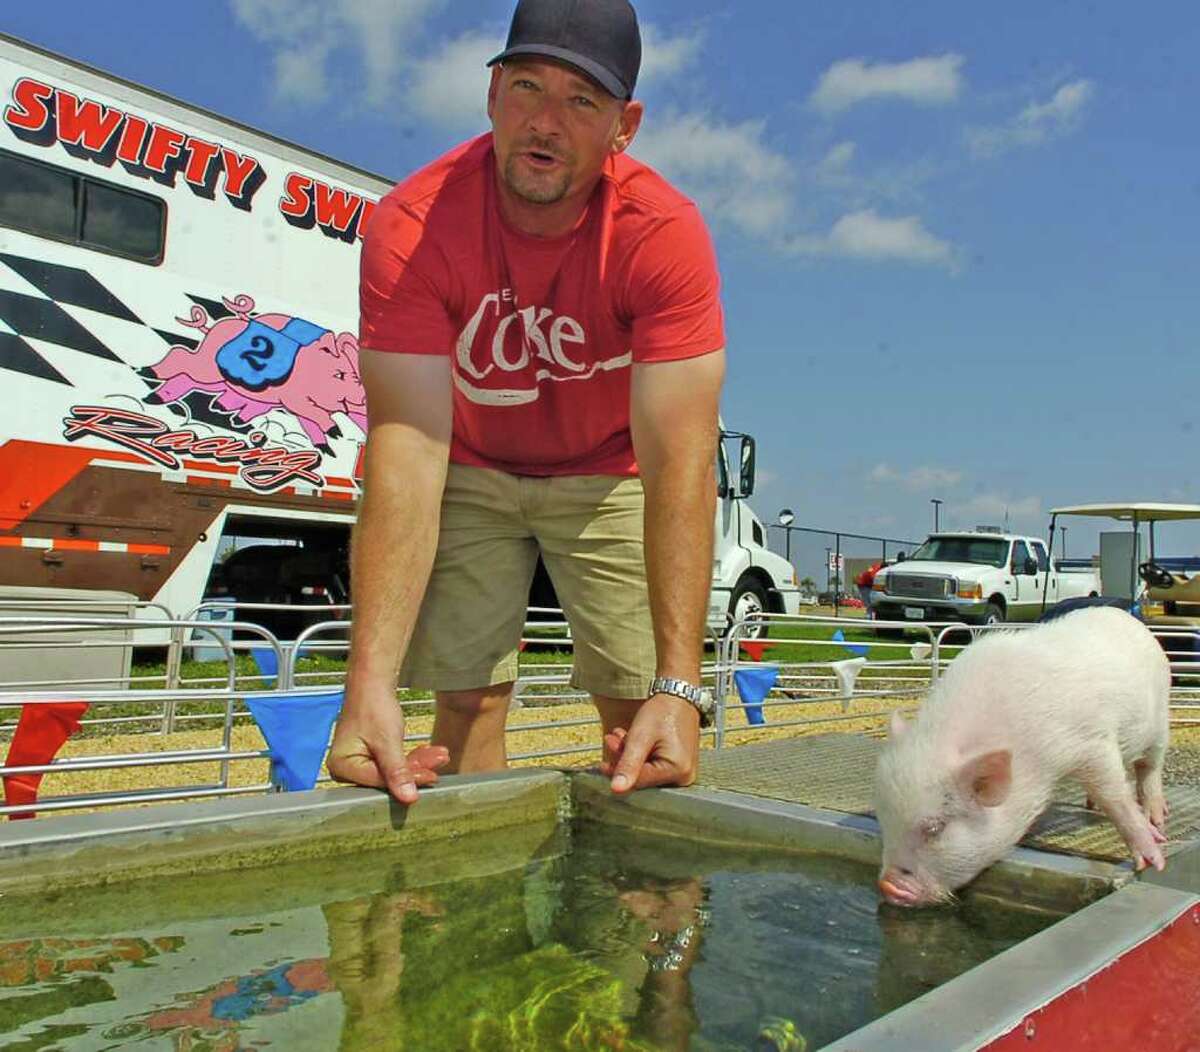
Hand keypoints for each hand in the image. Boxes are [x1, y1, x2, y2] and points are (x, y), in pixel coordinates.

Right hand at [328, 696, 448, 804]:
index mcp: (342, 767)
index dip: (406, 779)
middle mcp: (346, 768)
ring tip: (439, 755)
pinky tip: (429, 752)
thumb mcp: (388, 741)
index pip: (378, 782)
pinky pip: (393, 763)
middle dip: (415, 768)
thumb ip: (398, 771)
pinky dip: (411, 757)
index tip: (429, 776)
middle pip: (387, 778)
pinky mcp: (370, 756)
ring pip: (394, 771)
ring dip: (418, 762)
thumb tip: (408, 797)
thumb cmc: (373, 705)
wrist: (373, 682)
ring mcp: (358, 762)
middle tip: (438, 762)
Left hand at [601, 694, 699, 793]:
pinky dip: (639, 754)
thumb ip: (628, 764)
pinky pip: (653, 765)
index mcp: (678, 770)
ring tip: (619, 736)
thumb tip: (616, 789)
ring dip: (629, 755)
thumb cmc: (663, 711)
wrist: (678, 696)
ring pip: (645, 770)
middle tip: (612, 742)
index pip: (640, 781)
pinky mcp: (677, 766)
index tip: (602, 765)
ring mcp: (682, 772)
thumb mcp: (641, 736)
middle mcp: (683, 776)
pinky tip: (629, 739)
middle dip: (624, 760)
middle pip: (643, 777)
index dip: (619, 773)